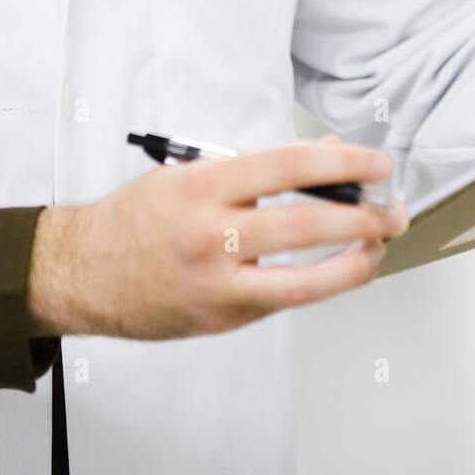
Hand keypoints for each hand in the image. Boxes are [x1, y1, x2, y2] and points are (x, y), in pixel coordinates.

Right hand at [26, 139, 409, 340]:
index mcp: (203, 186)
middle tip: (391, 208)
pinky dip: (322, 284)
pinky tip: (347, 270)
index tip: (377, 163)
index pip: (289, 165)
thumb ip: (259, 168)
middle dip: (362, 216)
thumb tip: (328, 157)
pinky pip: (284, 300)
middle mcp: (209, 234)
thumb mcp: (191, 173)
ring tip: (381, 244)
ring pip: (305, 278)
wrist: (83, 272)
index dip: (342, 162)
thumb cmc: (140, 218)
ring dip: (355, 260)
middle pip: (305, 222)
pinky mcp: (221, 317)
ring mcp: (216, 282)